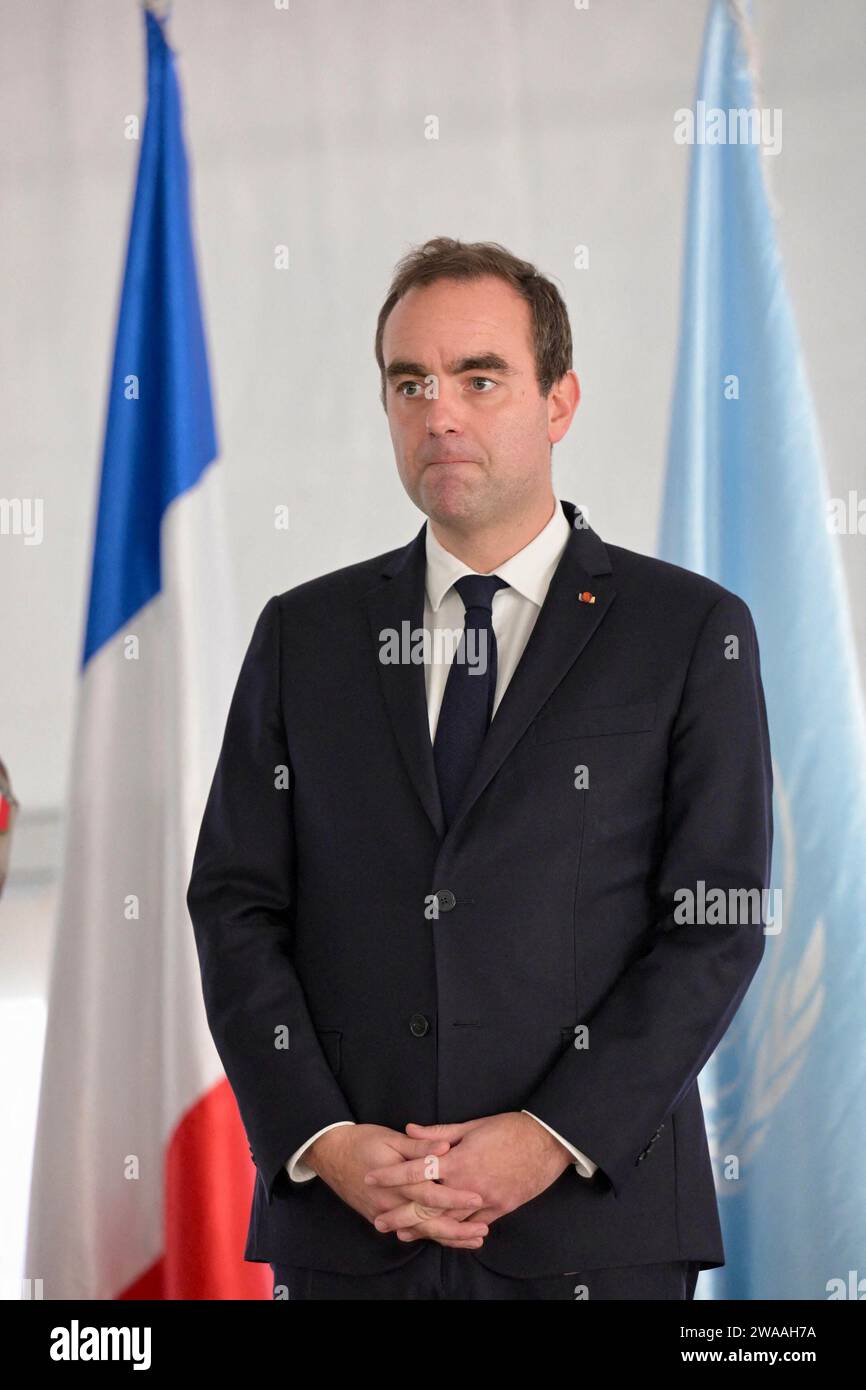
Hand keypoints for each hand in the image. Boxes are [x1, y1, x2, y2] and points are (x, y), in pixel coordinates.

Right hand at [305, 1123, 490, 1248]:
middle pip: (428, 1224)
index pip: (432, 1196)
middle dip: (458, 1230)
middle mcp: (391, 1204)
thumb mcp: (391, 1138)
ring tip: (472, 1239)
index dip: (456, 1198)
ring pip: (419, 1232)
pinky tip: (445, 1237)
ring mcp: (384, 1215)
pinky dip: (428, 1236)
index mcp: (397, 1182)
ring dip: (447, 1237)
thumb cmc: (363, 1141)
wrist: (330, 1154)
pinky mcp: (380, 1218)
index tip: (478, 1198)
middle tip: (483, 1231)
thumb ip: (419, 1146)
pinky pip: (408, 1232)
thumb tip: (445, 1147)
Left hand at [363, 1113, 573, 1243]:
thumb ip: (439, 1132)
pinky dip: (455, 1232)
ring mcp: (485, 1201)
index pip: (416, 1171)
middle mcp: (469, 1185)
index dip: (392, 1176)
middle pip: (427, 1204)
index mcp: (459, 1161)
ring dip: (424, 1228)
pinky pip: (473, 1225)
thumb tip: (410, 1130)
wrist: (548, 1142)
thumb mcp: (473, 1125)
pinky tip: (441, 1236)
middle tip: (379, 1221)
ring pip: (448, 1221)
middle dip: (401, 1214)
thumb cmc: (510, 1128)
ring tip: (402, 1234)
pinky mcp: (500, 1209)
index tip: (372, 1178)